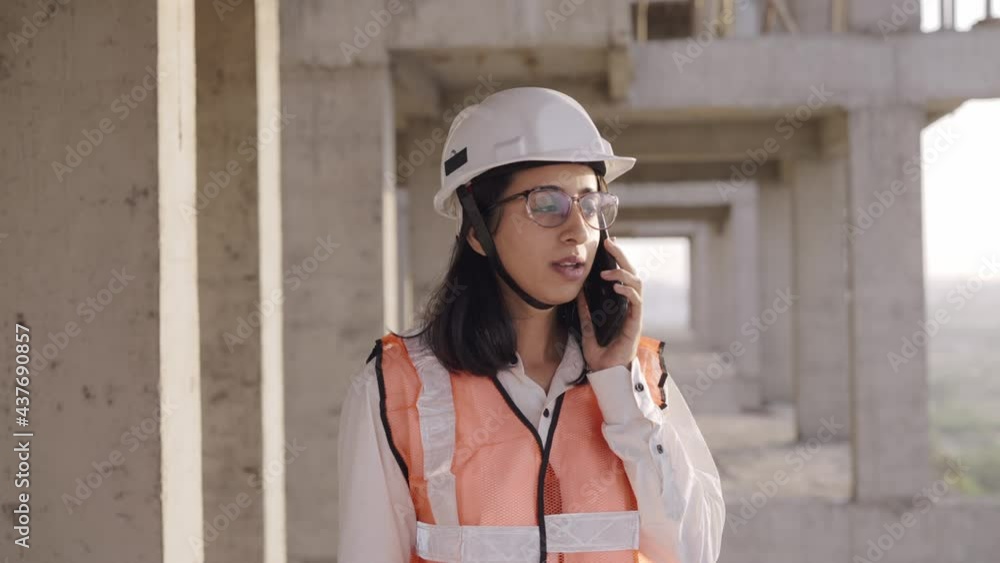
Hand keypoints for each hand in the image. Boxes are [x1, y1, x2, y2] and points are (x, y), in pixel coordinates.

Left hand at [576, 237, 642, 371]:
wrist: (606, 373)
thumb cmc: (601, 354)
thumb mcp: (588, 328)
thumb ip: (585, 312)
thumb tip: (579, 293)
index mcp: (620, 306)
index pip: (622, 276)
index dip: (617, 260)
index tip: (608, 245)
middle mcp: (630, 306)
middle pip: (632, 274)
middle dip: (622, 257)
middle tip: (610, 244)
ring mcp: (634, 314)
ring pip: (637, 284)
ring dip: (623, 273)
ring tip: (607, 271)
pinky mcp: (635, 323)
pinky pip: (636, 301)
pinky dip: (628, 291)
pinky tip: (617, 286)